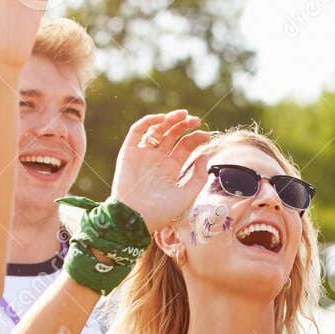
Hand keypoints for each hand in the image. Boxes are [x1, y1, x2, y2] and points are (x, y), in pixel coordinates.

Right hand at [110, 110, 214, 228]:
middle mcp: (157, 160)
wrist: (136, 218)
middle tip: (195, 120)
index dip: (195, 138)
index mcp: (171, 169)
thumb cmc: (162, 212)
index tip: (205, 135)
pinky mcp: (129, 151)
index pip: (185, 147)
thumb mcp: (187, 195)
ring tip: (182, 115)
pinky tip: (162, 119)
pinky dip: (148, 121)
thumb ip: (198, 177)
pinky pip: (137, 131)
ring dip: (170, 120)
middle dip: (184, 125)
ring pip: (157, 130)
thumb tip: (205, 156)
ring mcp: (143, 154)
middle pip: (173, 135)